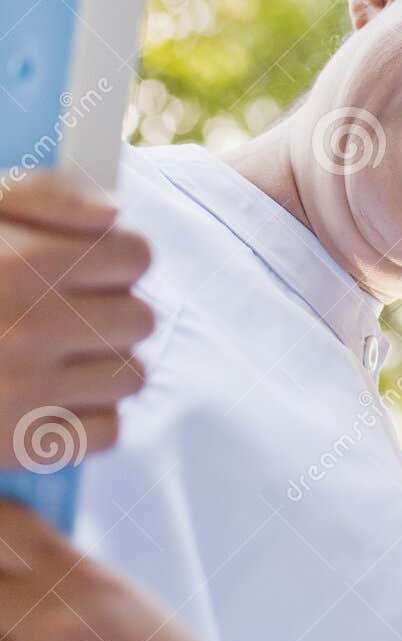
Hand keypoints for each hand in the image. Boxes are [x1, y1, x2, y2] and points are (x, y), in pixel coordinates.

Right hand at [0, 172, 153, 469]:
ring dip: (102, 367)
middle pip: (140, 319)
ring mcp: (28, 392)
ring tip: (53, 358)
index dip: (117, 259)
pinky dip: (84, 420)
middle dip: (110, 313)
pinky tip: (45, 400)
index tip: (93, 267)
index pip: (135, 258)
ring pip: (130, 376)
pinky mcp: (22, 446)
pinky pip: (106, 432)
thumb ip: (43, 194)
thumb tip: (111, 216)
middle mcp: (31, 328)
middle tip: (66, 315)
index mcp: (22, 264)